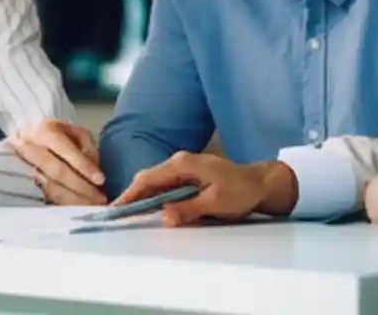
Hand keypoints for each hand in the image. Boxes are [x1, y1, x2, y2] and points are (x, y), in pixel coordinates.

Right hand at [9, 119, 105, 204]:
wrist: (30, 142)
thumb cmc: (60, 137)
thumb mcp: (77, 134)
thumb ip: (87, 149)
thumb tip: (93, 170)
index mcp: (45, 131)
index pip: (64, 148)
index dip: (83, 165)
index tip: (101, 179)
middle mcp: (30, 148)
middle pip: (56, 170)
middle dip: (80, 186)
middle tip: (100, 197)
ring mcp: (25, 168)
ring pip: (50, 187)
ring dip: (74, 198)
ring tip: (93, 204)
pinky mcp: (25, 184)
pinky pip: (46, 197)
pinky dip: (65, 203)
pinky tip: (79, 206)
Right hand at [112, 152, 297, 225]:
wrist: (261, 183)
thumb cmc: (241, 190)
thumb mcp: (216, 202)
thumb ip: (188, 209)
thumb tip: (164, 216)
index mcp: (183, 164)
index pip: (148, 178)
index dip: (130, 193)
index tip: (116, 207)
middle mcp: (180, 162)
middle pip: (148, 178)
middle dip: (132, 195)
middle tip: (117, 214)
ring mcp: (184, 167)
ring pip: (155, 181)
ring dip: (142, 196)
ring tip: (128, 212)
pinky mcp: (188, 174)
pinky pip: (165, 184)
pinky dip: (154, 195)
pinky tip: (150, 207)